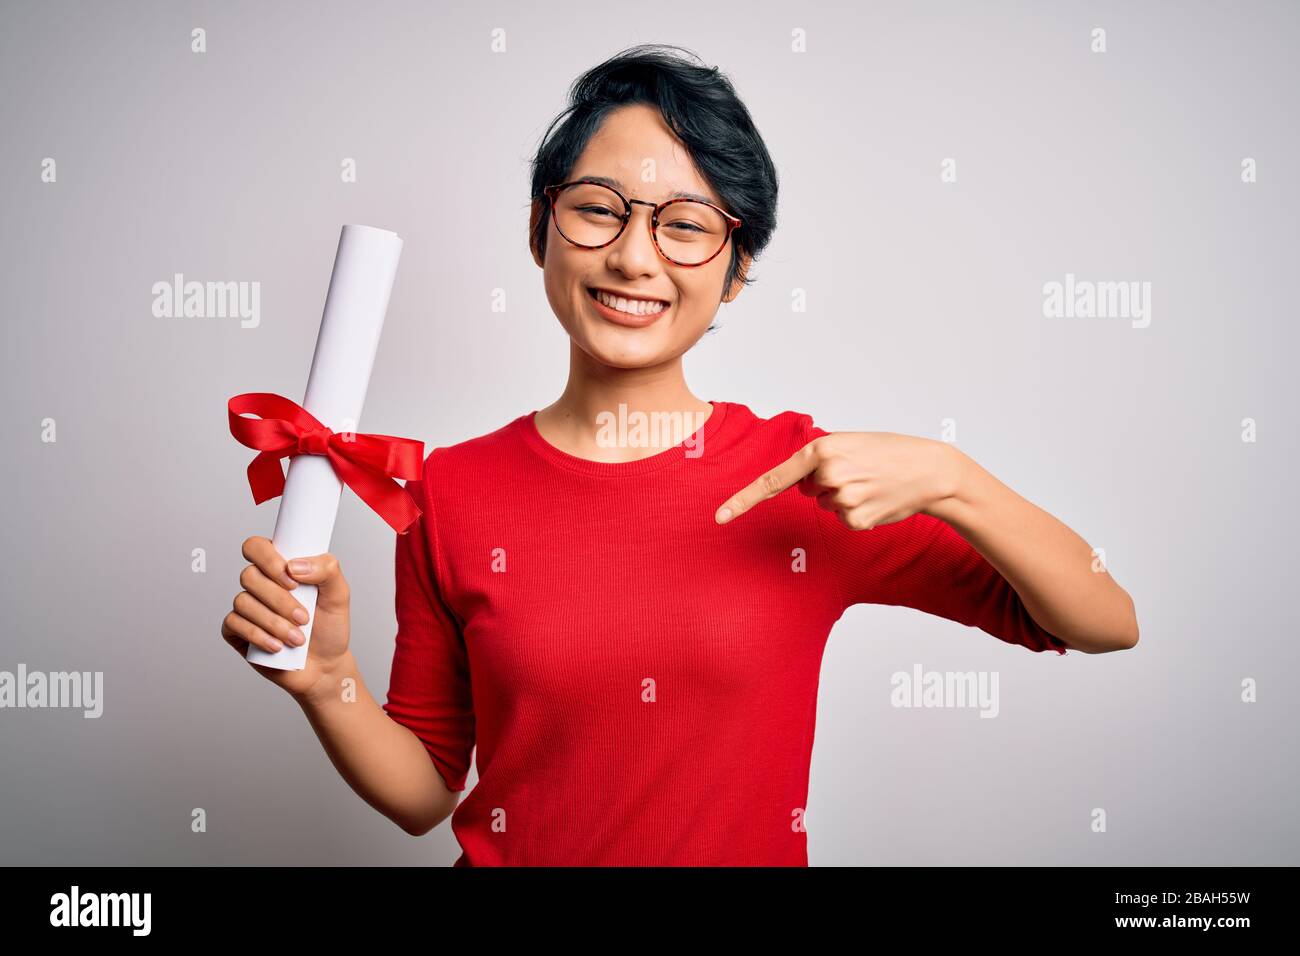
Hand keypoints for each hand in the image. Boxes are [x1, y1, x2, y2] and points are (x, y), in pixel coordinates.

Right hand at [220, 535, 352, 700]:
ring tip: (298, 639)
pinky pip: (233, 624)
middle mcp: (260, 584)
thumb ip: (327, 569)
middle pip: (249, 575)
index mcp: (281, 567)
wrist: (324, 666)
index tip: (293, 581)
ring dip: (274, 622)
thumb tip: (294, 565)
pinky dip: (258, 635)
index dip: (269, 559)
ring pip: (243, 602)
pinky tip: (277, 647)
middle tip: (304, 618)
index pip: (257, 547)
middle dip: (280, 600)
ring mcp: (247, 607)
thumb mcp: (339, 595)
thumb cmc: (330, 627)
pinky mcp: (237, 631)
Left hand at [714, 431, 963, 528]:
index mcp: (820, 450)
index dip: (743, 500)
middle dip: (825, 482)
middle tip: (859, 470)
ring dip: (843, 496)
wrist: (930, 471)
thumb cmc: (890, 452)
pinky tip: (877, 499)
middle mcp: (827, 474)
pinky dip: (857, 512)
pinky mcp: (856, 520)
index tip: (720, 516)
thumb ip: (818, 460)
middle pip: (806, 490)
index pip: (773, 480)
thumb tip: (802, 487)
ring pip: (824, 504)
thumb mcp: (849, 443)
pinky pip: (842, 519)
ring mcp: (842, 499)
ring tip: (871, 482)